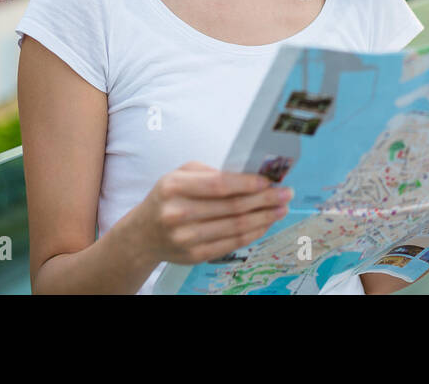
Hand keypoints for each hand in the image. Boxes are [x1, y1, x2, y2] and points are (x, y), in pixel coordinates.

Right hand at [130, 161, 291, 265]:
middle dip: (265, 200)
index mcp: (174, 187)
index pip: (219, 185)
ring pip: (235, 227)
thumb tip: (250, 175)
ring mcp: (185, 238)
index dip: (248, 183)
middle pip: (232, 207)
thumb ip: (211, 172)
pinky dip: (253, 233)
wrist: (143, 234)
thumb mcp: (181, 174)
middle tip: (286, 194)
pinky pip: (232, 244)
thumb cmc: (168, 197)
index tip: (269, 181)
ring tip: (281, 208)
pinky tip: (266, 224)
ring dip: (264, 218)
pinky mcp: (194, 256)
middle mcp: (177, 214)